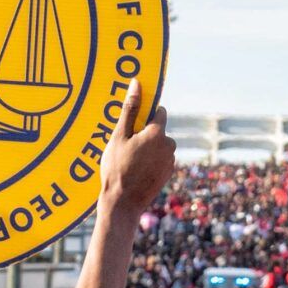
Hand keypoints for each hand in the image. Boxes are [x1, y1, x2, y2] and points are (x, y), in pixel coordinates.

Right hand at [100, 80, 174, 217]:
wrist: (122, 203)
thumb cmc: (116, 168)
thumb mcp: (119, 136)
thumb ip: (129, 109)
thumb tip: (137, 83)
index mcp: (158, 133)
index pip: (159, 112)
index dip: (145, 114)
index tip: (132, 122)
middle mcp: (169, 145)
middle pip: (158, 130)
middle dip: (145, 133)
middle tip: (125, 144)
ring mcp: (170, 161)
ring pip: (159, 145)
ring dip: (147, 147)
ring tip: (128, 159)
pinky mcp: (168, 173)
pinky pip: (159, 159)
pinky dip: (150, 161)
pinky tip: (135, 169)